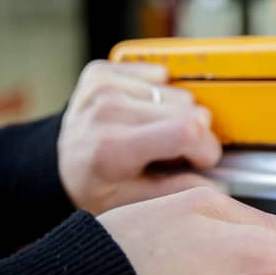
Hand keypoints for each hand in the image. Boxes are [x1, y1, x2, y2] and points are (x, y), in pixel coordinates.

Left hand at [59, 60, 221, 214]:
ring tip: (152, 134)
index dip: (207, 148)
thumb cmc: (97, 185)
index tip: (201, 161)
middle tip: (170, 153)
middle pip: (190, 110)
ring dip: (175, 115)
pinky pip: (159, 75)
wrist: (58, 163)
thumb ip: (178, 191)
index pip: (186, 131)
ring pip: (179, 93)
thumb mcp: (134, 203)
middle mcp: (107, 111)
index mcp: (114, 148)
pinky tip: (141, 114)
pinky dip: (157, 95)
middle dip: (193, 135)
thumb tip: (217, 184)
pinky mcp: (103, 71)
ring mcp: (103, 87)